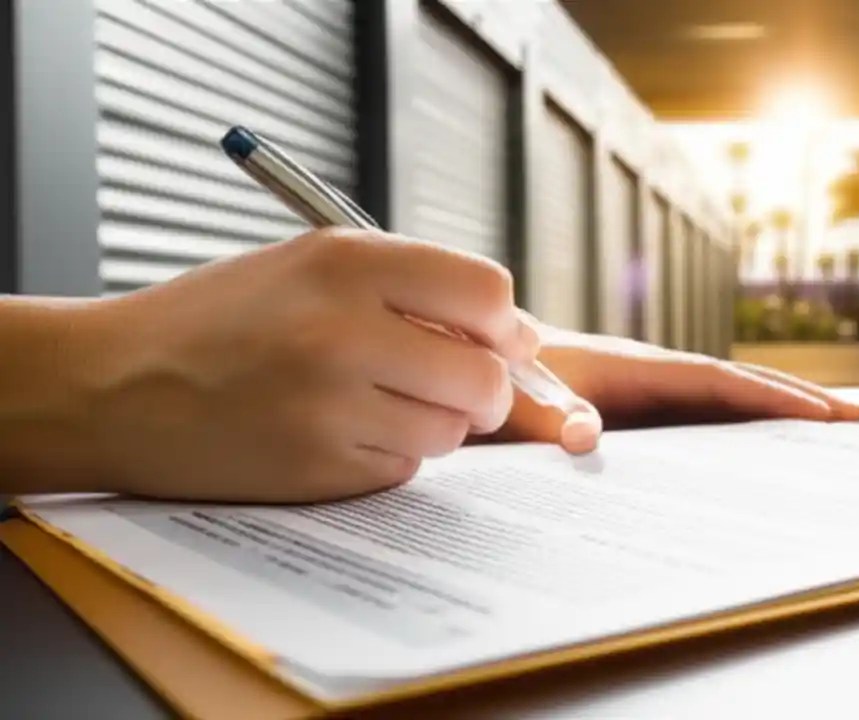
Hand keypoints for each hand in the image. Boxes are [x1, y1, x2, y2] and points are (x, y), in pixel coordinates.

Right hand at [13, 229, 536, 502]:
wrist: (113, 387)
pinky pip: (402, 468)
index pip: (485, 291)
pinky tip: (338, 431)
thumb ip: (409, 284)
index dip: (503, 321)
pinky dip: (388, 454)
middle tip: (464, 386)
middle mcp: (343, 332)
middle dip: (488, 387)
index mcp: (345, 264)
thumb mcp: (307, 265)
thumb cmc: (219, 320)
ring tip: (376, 401)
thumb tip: (515, 331)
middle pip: (484, 375)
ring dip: (434, 421)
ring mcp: (330, 408)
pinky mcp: (318, 471)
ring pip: (451, 430)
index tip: (498, 336)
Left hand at [482, 327, 858, 452]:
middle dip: (796, 400)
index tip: (826, 413)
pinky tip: (756, 449)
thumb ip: (548, 419)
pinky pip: (697, 419)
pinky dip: (738, 427)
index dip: (774, 396)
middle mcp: (650, 376)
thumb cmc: (492, 382)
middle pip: (738, 386)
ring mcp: (645, 392)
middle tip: (856, 421)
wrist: (466, 359)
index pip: (719, 382)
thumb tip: (591, 439)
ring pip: (722, 402)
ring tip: (827, 435)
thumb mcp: (514, 405)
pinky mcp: (633, 409)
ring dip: (773, 414)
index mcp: (634, 370)